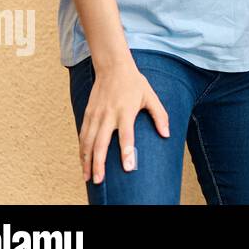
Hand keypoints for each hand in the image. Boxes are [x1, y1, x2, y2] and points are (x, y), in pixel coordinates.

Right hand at [77, 57, 169, 183]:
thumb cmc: (135, 83)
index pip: (126, 135)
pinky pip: (83, 135)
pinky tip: (83, 162)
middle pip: (101, 143)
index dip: (127, 152)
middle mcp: (108, 114)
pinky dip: (82, 150)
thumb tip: (166, 134)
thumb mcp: (151, 96)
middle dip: (99, 164)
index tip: (128, 168)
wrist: (112, 67)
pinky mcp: (87, 114)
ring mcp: (96, 115)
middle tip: (99, 181)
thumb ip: (159, 115)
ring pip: (88, 142)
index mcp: (126, 111)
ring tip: (88, 178)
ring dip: (86, 161)